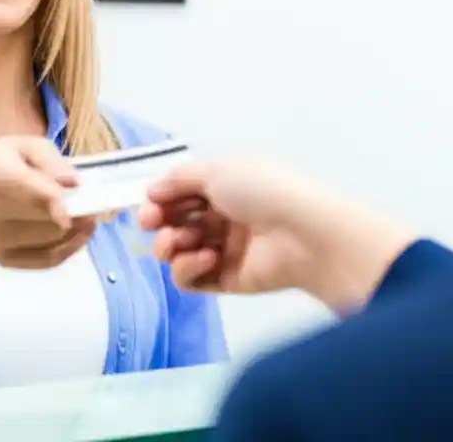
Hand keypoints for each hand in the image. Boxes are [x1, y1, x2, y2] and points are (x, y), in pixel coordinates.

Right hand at [0, 137, 93, 269]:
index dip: (54, 200)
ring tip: (88, 218)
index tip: (81, 207)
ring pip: (48, 241)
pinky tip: (78, 237)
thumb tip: (71, 182)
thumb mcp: (26, 146)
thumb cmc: (5, 163)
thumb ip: (50, 159)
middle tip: (93, 205)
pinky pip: (45, 260)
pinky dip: (68, 249)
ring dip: (75, 231)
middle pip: (42, 217)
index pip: (22, 189)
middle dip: (75, 212)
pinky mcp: (1, 258)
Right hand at [139, 158, 414, 312]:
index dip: (160, 198)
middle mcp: (223, 218)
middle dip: (157, 222)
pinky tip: (205, 258)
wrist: (304, 234)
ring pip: (177, 252)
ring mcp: (223, 250)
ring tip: (177, 243)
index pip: (181, 194)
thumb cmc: (264, 193)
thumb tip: (151, 190)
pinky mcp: (225, 280)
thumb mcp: (219, 171)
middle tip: (150, 223)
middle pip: (174, 223)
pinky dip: (188, 268)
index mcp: (225, 188)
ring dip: (170, 245)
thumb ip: (180, 179)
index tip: (148, 201)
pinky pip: (191, 279)